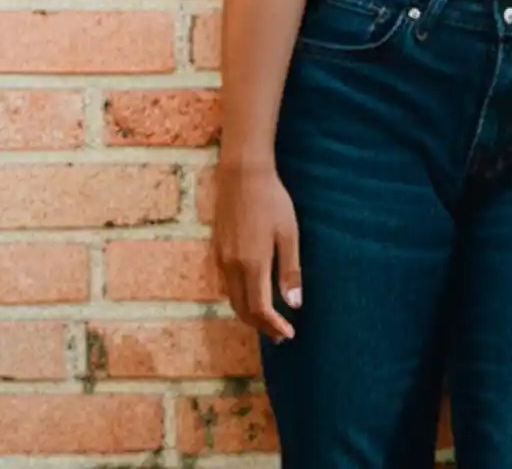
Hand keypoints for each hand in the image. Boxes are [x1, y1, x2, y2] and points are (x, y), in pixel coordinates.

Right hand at [212, 163, 300, 342]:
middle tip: (281, 336)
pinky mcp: (216, 251)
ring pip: (232, 299)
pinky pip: (226, 285)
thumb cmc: (272, 202)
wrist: (242, 175)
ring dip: (249, 315)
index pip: (260, 308)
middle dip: (261, 326)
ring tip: (269, 322)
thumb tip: (294, 304)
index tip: (289, 335)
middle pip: (242, 309)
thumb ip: (290, 271)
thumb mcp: (289, 235)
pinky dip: (239, 299)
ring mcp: (220, 259)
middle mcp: (231, 266)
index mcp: (251, 264)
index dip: (274, 326)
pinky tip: (253, 297)